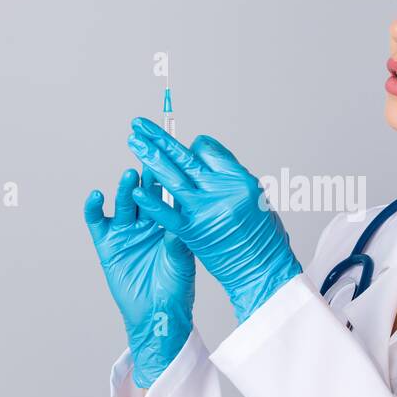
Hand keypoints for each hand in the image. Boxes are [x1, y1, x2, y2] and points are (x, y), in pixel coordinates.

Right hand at [84, 165, 195, 388]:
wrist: (158, 313)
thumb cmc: (176, 287)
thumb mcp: (182, 261)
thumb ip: (178, 241)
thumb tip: (179, 220)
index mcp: (168, 222)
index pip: (167, 194)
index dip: (167, 178)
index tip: (171, 159)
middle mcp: (147, 222)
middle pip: (144, 193)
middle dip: (145, 176)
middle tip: (148, 160)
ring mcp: (126, 231)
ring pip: (124, 203)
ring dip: (125, 188)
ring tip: (129, 176)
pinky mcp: (107, 243)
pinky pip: (97, 221)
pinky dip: (94, 208)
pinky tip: (97, 196)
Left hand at [124, 116, 302, 324]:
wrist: (264, 271)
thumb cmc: (263, 238)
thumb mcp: (255, 198)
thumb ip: (227, 178)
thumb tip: (201, 158)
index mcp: (239, 178)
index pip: (207, 149)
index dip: (192, 146)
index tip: (183, 145)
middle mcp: (222, 190)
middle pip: (185, 157)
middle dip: (159, 139)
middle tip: (139, 124)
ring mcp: (205, 211)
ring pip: (172, 178)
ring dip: (149, 157)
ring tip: (133, 140)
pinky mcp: (193, 233)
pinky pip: (168, 214)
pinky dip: (151, 202)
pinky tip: (135, 189)